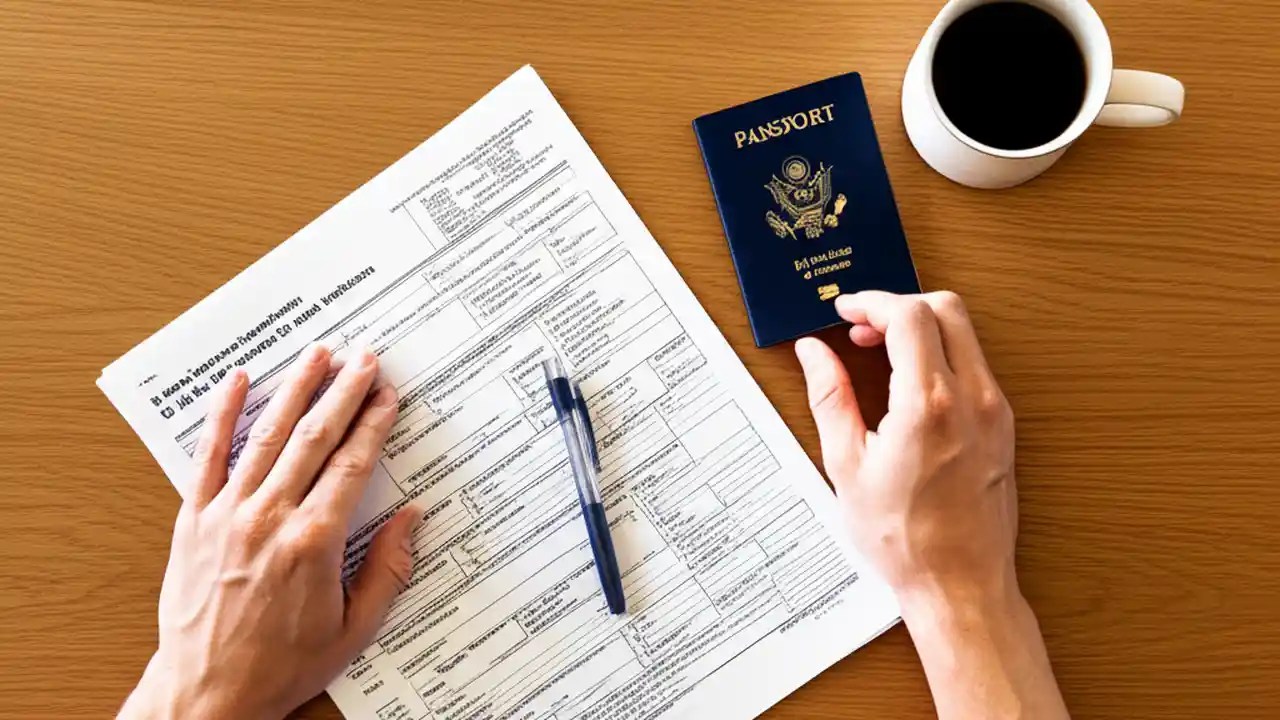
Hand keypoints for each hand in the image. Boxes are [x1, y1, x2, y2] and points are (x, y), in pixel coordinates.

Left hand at [119, 345, 422, 719]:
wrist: (206, 693)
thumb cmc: (280, 666)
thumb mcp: (354, 629)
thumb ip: (387, 569)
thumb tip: (412, 520)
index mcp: (315, 542)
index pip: (352, 463)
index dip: (373, 422)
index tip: (387, 394)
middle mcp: (271, 518)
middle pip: (315, 437)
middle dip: (343, 391)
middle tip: (363, 358)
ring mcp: (228, 514)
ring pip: (267, 436)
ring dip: (294, 390)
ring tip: (316, 355)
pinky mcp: (193, 520)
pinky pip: (208, 457)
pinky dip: (222, 416)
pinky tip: (236, 384)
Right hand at [795, 291, 1067, 718]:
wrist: (959, 583)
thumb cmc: (903, 539)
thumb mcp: (847, 465)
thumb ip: (829, 397)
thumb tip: (814, 353)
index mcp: (928, 405)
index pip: (908, 316)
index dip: (871, 302)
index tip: (846, 311)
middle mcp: (971, 399)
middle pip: (945, 308)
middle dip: (898, 304)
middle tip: (861, 326)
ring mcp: (994, 410)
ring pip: (965, 332)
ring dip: (921, 327)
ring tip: (879, 352)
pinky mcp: (1003, 424)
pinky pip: (975, 364)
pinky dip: (941, 353)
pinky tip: (909, 380)